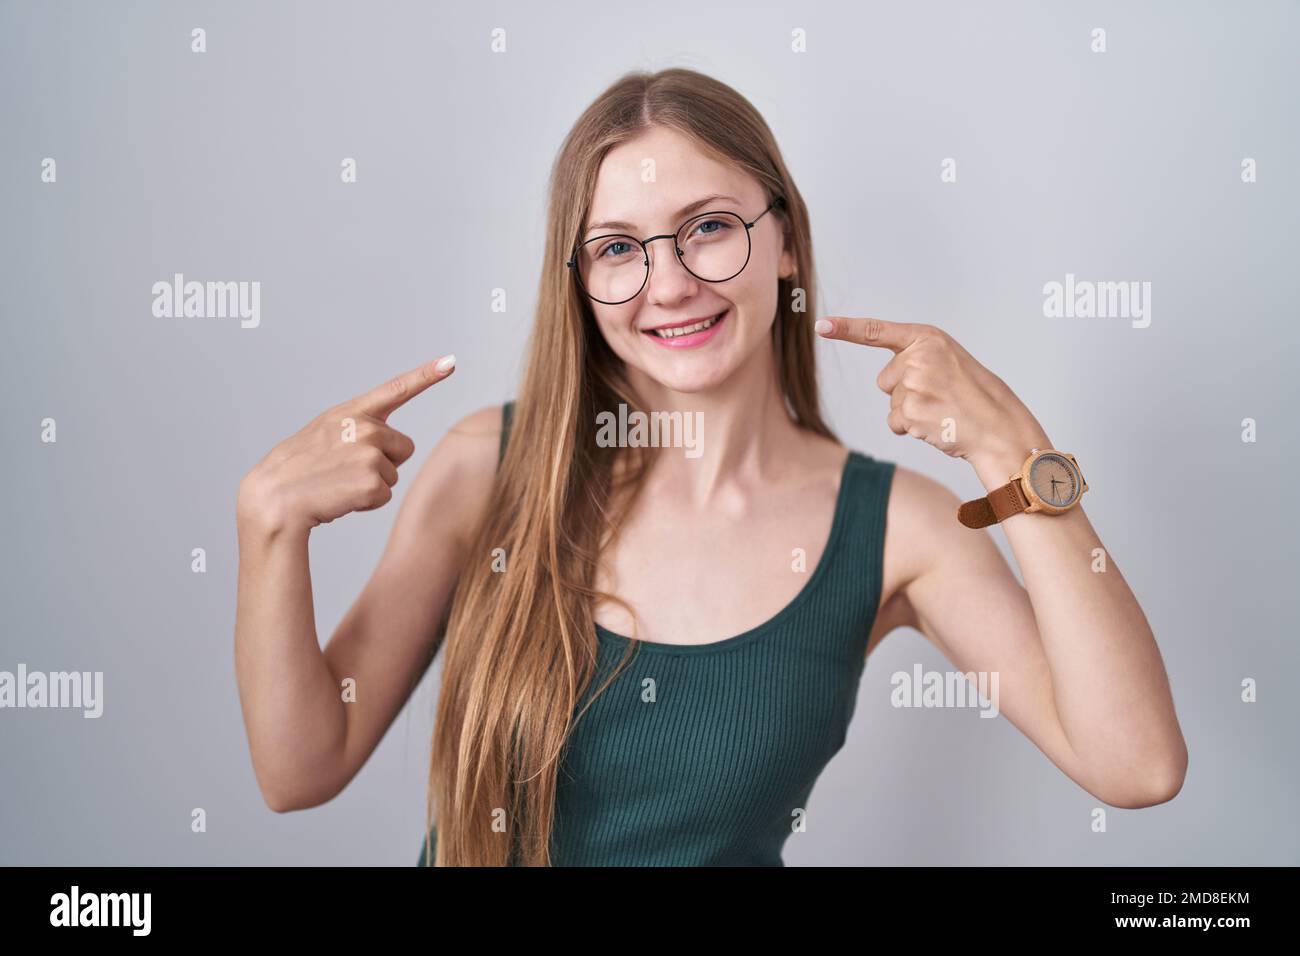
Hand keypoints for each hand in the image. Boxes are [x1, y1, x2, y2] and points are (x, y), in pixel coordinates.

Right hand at [237, 355, 456, 534]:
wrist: (274, 498)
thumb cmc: (298, 469)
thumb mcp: (324, 434)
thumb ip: (356, 428)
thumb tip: (388, 440)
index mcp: (350, 412)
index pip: (396, 389)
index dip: (426, 375)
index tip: (450, 361)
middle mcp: (363, 427)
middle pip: (404, 447)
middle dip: (385, 461)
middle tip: (346, 470)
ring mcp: (369, 453)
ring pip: (394, 474)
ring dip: (372, 484)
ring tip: (337, 483)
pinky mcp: (373, 482)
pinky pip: (385, 496)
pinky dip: (366, 503)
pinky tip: (340, 497)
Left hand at [815, 317, 1048, 474]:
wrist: (999, 425)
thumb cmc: (974, 395)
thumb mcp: (948, 361)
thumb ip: (917, 359)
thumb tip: (887, 381)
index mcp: (928, 338)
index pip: (877, 331)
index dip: (846, 329)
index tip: (820, 325)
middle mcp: (918, 356)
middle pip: (885, 380)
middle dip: (905, 392)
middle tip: (941, 397)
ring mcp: (914, 383)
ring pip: (891, 403)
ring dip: (910, 412)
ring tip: (942, 410)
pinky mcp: (911, 411)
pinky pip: (895, 423)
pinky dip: (912, 429)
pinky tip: (937, 424)